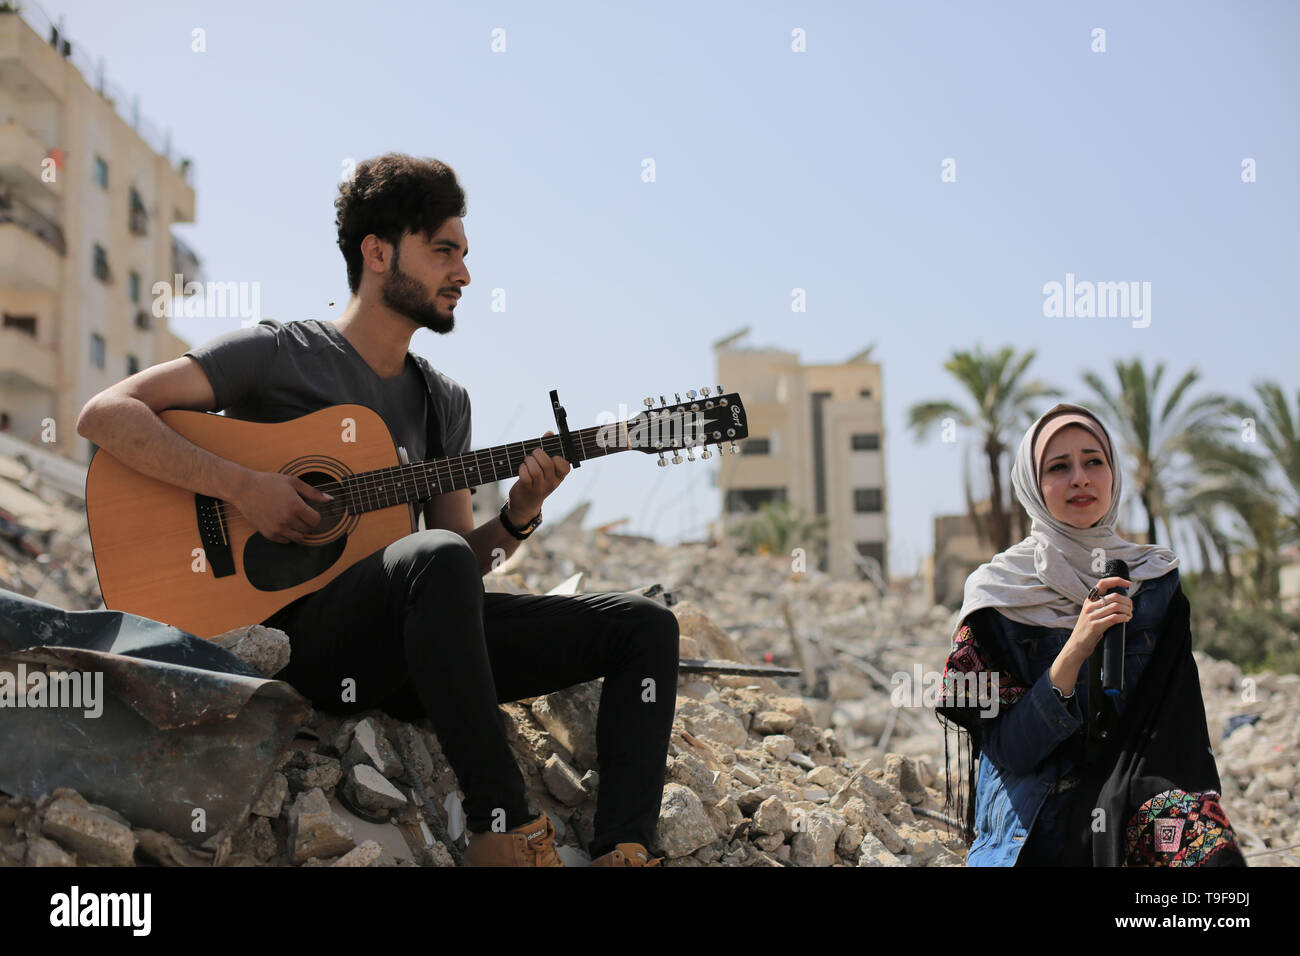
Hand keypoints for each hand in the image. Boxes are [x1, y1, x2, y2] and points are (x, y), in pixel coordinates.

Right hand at [233, 469, 332, 544]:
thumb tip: (330, 499)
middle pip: (308, 530)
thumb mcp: (293, 482)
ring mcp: (277, 528)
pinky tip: (284, 523)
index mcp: (295, 506)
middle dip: (307, 523)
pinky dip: (288, 535)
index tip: (310, 511)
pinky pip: (286, 541)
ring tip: (293, 519)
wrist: (244, 489)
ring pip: (299, 538)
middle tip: (300, 514)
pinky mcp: (268, 534)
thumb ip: (313, 492)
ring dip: (299, 530)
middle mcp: (286, 519)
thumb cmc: (268, 483)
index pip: (316, 521)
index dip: (315, 516)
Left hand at [507, 429, 570, 521]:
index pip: (565, 466)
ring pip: (535, 469)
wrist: (525, 505)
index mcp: (559, 476)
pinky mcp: (528, 489)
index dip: (557, 458)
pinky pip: (525, 476)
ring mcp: (540, 487)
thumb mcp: (545, 468)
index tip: (551, 456)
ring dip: (528, 461)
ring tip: (526, 461)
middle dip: (537, 454)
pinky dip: (522, 468)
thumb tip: (549, 433)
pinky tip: (522, 468)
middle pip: (547, 464)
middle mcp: (552, 483)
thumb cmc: (536, 481)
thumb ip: (548, 449)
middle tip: (533, 454)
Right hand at [1050, 576, 1132, 692]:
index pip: (1102, 584)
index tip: (1128, 584)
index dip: (1117, 581)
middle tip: (1131, 608)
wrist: (1076, 646)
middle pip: (1114, 596)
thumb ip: (1102, 606)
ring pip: (1115, 606)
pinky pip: (1114, 618)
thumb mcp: (1092, 614)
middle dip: (1127, 601)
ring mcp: (1091, 616)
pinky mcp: (1095, 626)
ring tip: (1129, 615)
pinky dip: (1123, 618)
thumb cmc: (1087, 630)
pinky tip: (1126, 619)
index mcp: (1089, 601)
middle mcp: (1089, 606)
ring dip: (1127, 610)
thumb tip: (1121, 600)